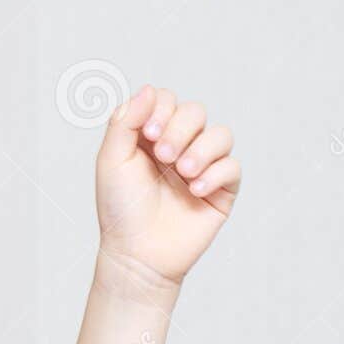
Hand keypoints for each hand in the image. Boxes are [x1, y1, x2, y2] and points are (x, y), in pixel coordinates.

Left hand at [95, 84, 240, 288]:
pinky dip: (215, 173)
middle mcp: (178, 148)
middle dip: (179, 129)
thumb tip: (149, 89)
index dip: (161, 109)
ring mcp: (202, 167)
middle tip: (162, 156)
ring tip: (182, 172)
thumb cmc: (120, 210)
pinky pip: (232, 166)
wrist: (137, 254)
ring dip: (201, 149)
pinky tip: (195, 190)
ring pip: (220, 134)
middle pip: (195, 112)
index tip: (146, 133)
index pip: (167, 100)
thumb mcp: (111, 162)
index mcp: (150, 138)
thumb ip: (124, 122)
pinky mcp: (221, 190)